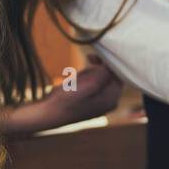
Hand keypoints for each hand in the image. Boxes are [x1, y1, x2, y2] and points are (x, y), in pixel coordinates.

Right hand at [0, 57, 123, 136]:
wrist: (49, 112)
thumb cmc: (68, 99)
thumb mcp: (89, 84)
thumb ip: (105, 74)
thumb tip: (113, 65)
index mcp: (112, 99)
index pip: (119, 75)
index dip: (110, 63)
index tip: (97, 56)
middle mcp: (108, 101)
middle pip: (111, 75)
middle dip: (99, 67)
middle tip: (89, 61)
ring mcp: (99, 100)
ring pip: (101, 76)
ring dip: (91, 71)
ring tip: (78, 75)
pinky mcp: (89, 98)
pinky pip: (93, 81)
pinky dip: (86, 76)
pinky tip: (75, 78)